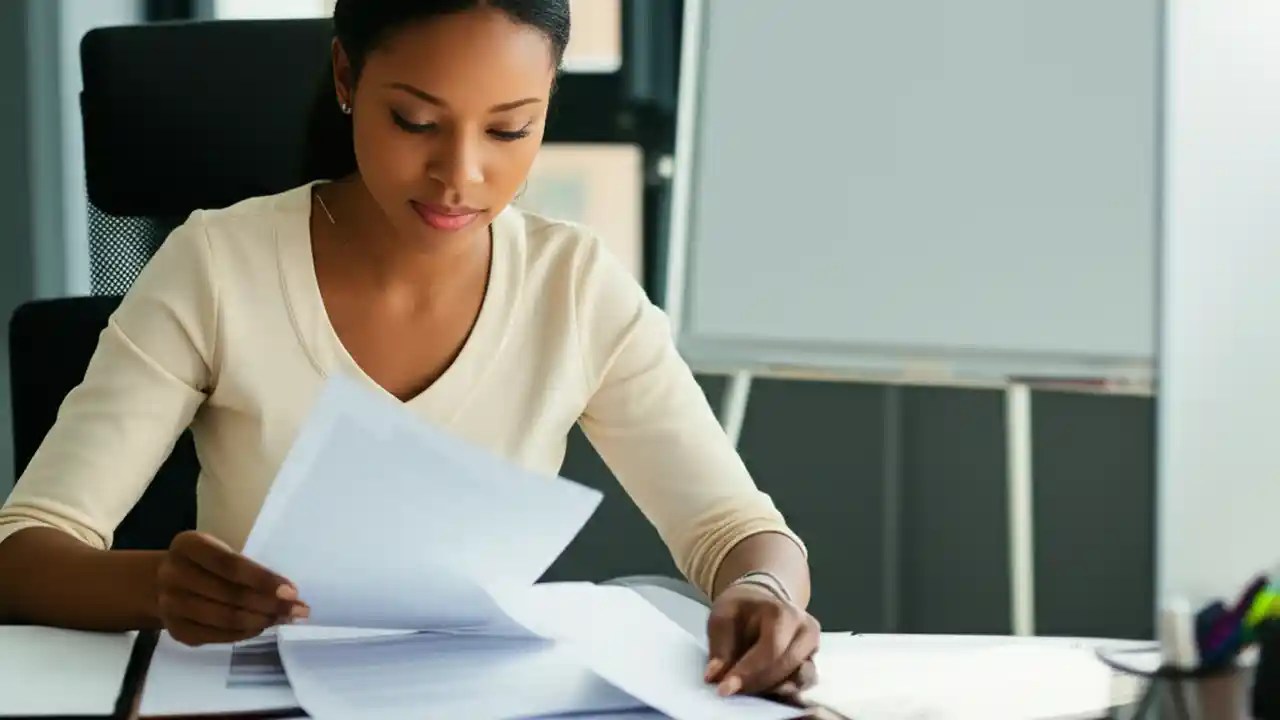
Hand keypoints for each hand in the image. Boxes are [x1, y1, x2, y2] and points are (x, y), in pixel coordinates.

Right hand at [156, 531, 307, 645]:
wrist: (160, 583)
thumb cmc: (204, 563)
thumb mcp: (218, 550)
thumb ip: (244, 567)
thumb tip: (287, 592)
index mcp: (187, 546)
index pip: (230, 565)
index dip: (263, 579)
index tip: (292, 591)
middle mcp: (174, 575)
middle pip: (231, 594)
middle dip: (271, 604)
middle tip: (300, 610)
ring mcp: (171, 606)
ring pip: (226, 618)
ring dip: (262, 620)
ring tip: (286, 618)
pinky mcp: (177, 631)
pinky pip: (218, 636)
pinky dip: (245, 632)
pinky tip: (263, 626)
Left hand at [704, 583, 819, 697]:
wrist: (760, 603)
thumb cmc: (741, 610)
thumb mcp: (722, 617)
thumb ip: (720, 646)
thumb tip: (714, 675)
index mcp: (784, 612)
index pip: (771, 649)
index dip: (748, 671)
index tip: (724, 688)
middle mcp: (806, 630)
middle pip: (786, 666)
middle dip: (756, 682)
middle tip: (731, 690)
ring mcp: (812, 649)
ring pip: (798, 680)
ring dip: (770, 688)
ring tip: (746, 688)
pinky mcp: (812, 665)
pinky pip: (801, 685)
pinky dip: (782, 691)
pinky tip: (762, 690)